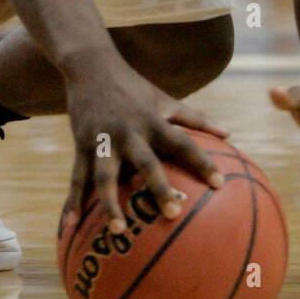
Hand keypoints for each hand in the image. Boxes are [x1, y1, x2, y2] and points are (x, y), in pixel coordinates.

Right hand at [61, 52, 227, 236]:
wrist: (91, 67)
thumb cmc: (134, 88)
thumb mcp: (165, 99)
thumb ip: (195, 118)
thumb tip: (228, 134)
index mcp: (153, 121)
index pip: (183, 143)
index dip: (201, 162)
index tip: (219, 184)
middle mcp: (130, 132)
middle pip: (147, 163)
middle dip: (159, 188)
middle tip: (173, 214)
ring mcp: (103, 140)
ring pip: (106, 176)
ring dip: (111, 203)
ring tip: (119, 231)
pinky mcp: (81, 145)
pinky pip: (77, 177)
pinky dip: (73, 201)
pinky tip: (71, 224)